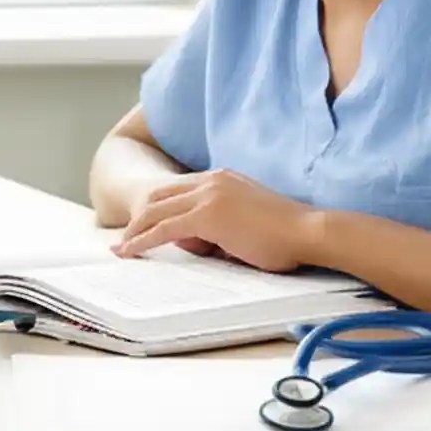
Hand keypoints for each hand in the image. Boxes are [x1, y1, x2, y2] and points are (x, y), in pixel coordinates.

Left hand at [111, 169, 322, 272]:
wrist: (309, 231)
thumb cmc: (288, 236)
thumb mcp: (247, 222)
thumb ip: (222, 225)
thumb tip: (204, 243)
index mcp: (222, 178)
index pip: (178, 190)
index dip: (157, 207)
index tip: (143, 223)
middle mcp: (212, 180)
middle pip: (161, 195)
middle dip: (139, 216)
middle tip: (122, 237)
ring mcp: (208, 194)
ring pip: (156, 211)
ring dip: (135, 230)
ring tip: (120, 248)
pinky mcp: (207, 215)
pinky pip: (164, 228)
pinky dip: (143, 240)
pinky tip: (131, 252)